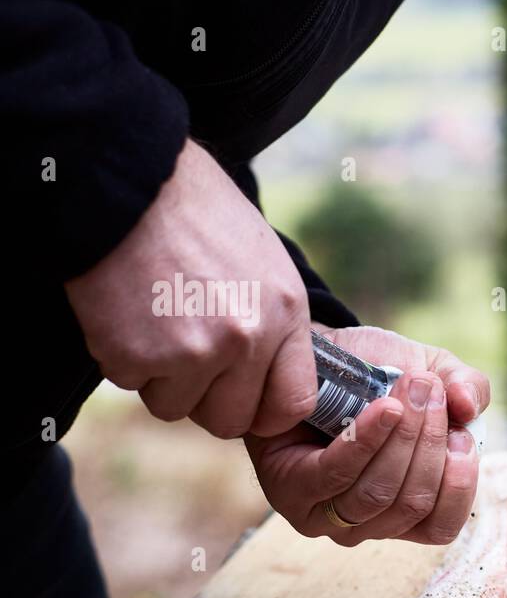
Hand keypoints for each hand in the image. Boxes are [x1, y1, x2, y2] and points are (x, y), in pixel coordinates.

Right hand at [64, 139, 316, 438]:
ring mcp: (190, 351)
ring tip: (156, 321)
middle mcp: (245, 340)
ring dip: (161, 377)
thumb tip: (273, 382)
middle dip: (207, 399)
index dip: (266, 411)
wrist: (128, 177)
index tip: (247, 400)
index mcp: (286, 315)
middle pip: (228, 420)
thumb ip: (275, 326)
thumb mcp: (267, 264)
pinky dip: (123, 355)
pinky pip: (129, 382)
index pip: (293, 405)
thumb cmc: (198, 215)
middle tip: (189, 360)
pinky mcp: (134, 354)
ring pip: (173, 406)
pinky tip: (127, 309)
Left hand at [244, 325, 490, 545]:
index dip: (459, 484)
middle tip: (431, 391)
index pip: (442, 526)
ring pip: (378, 493)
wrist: (318, 353)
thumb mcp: (434, 372)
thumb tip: (470, 408)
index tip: (461, 436)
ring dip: (403, 437)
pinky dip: (367, 440)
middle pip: (412, 503)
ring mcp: (326, 515)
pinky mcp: (293, 490)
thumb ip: (467, 387)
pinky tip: (385, 409)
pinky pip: (338, 474)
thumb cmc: (377, 373)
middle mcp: (368, 522)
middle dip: (429, 444)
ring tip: (412, 388)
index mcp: (407, 510)